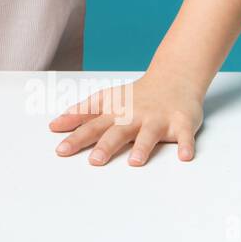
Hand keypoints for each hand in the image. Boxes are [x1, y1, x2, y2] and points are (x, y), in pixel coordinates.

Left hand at [48, 68, 203, 164]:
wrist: (172, 79)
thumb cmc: (136, 96)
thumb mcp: (106, 100)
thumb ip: (81, 113)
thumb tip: (54, 126)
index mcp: (115, 112)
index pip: (92, 125)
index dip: (75, 136)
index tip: (60, 149)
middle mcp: (134, 116)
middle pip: (117, 131)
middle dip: (105, 145)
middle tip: (94, 161)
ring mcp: (158, 119)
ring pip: (149, 134)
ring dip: (143, 147)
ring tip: (135, 162)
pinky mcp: (182, 122)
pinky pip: (185, 136)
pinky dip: (186, 145)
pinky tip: (185, 156)